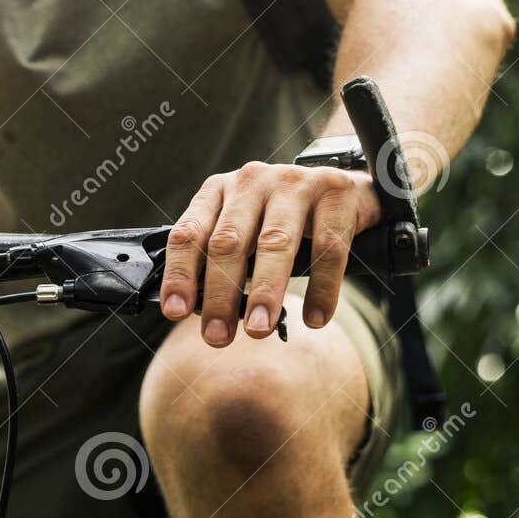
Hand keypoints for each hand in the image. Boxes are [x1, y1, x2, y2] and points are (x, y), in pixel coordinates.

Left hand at [158, 162, 381, 346]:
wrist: (343, 187)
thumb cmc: (282, 217)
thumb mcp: (244, 227)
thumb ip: (221, 258)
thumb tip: (200, 311)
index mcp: (219, 189)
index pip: (189, 233)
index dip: (180, 273)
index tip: (175, 311)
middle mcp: (251, 181)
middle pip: (228, 242)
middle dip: (220, 294)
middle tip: (217, 336)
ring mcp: (293, 183)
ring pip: (274, 242)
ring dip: (265, 291)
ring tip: (258, 329)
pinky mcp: (334, 193)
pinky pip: (327, 248)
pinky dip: (321, 288)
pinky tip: (315, 319)